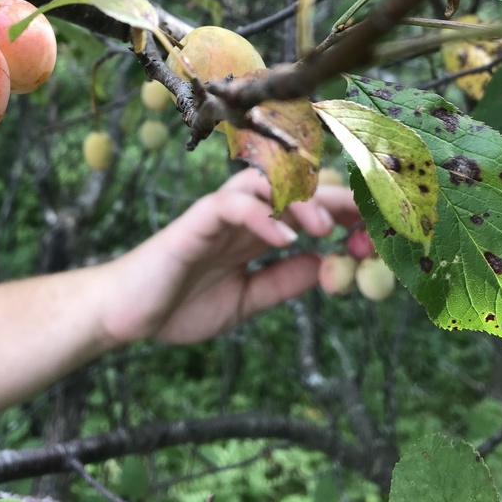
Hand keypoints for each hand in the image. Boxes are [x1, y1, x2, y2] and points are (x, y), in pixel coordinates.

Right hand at [101, 167, 361, 345]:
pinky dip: (262, 217)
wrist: (125, 315)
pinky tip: (285, 239)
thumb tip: (326, 267)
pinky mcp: (194, 221)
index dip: (341, 214)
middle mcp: (241, 216)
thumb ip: (281, 282)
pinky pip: (232, 204)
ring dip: (299, 201)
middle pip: (294, 188)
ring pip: (266, 185)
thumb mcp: (244, 301)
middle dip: (333, 199)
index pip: (304, 208)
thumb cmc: (177, 306)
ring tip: (323, 229)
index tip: (376, 230)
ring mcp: (217, 214)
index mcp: (254, 232)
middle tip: (366, 218)